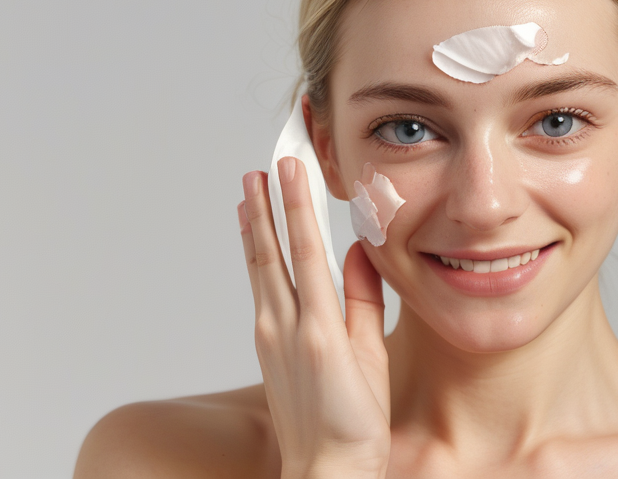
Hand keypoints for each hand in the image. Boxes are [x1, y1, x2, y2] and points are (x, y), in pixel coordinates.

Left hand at [238, 157, 389, 478]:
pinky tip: (257, 247)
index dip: (296, 205)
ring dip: (252, 229)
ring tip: (246, 196)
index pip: (304, 249)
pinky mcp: (265, 348)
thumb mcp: (371, 357)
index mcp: (317, 327)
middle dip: (262, 207)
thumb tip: (355, 251)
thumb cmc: (356, 421)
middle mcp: (284, 327)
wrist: (324, 469)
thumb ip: (361, 300)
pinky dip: (256, 260)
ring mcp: (268, 337)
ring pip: (258, 270)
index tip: (291, 168)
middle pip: (268, 253)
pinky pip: (260, 291)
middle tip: (256, 170)